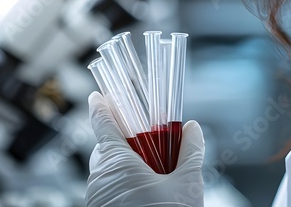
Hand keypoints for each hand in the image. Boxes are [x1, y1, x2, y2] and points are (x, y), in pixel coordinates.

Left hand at [85, 92, 204, 206]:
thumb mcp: (186, 184)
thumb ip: (190, 152)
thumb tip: (193, 129)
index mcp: (117, 161)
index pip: (102, 122)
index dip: (100, 105)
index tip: (98, 95)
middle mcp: (100, 176)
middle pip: (109, 146)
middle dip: (126, 140)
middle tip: (148, 140)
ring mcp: (97, 195)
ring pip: (109, 168)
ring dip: (127, 163)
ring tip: (154, 171)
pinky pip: (110, 186)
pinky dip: (124, 181)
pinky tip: (147, 189)